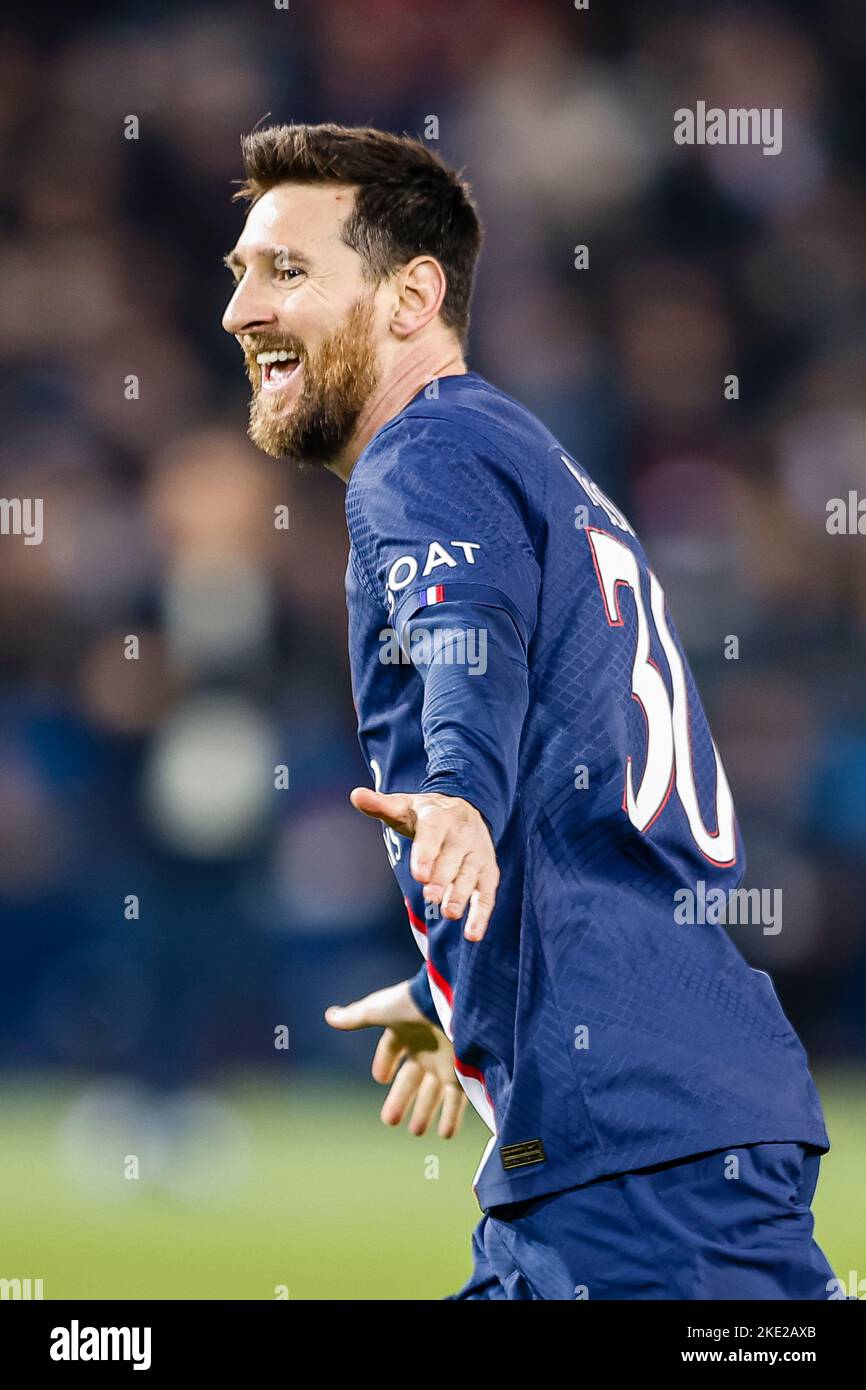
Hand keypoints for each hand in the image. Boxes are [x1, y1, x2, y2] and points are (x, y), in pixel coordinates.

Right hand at [325, 980, 467, 1138]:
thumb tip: (330, 1016)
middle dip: (400, 1098)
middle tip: (388, 1121)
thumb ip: (356, 1017)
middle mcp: (426, 1048)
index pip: (392, 1048)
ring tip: (416, 1132)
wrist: (452, 1003)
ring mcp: (444, 1061)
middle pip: (410, 1079)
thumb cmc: (413, 1003)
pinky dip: (451, 1117)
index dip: (384, 1061)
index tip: (379, 1077)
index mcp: (406, 1030)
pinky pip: (456, 1100)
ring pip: (432, 1093)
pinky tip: (445, 1134)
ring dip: (424, 1112)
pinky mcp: (462, 1073)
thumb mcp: (379, 1010)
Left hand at [349, 788, 498, 940]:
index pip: (433, 834)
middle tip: (430, 896)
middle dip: (443, 877)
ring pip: (471, 876)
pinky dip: (481, 915)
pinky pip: (486, 895)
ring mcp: (478, 855)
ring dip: (461, 895)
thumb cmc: (426, 815)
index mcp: (440, 817)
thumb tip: (355, 796)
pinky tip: (472, 935)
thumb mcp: (403, 806)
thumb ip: (380, 805)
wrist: (465, 809)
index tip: (418, 875)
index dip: (426, 854)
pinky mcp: (487, 874)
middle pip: (454, 858)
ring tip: (450, 914)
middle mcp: (463, 835)